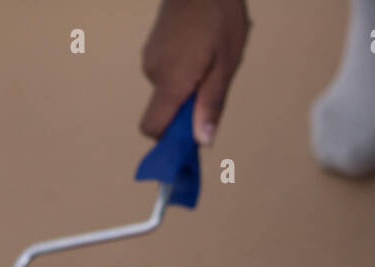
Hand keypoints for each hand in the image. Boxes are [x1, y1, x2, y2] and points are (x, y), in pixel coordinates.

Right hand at [140, 0, 248, 145]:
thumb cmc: (219, 16)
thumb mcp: (225, 64)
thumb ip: (211, 104)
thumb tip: (202, 142)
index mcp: (171, 80)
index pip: (152, 128)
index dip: (169, 140)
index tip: (192, 137)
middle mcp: (153, 72)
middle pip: (166, 111)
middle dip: (189, 108)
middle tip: (214, 82)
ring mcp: (150, 57)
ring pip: (169, 91)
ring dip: (189, 87)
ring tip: (210, 59)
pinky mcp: (152, 47)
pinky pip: (167, 73)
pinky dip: (183, 72)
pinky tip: (200, 49)